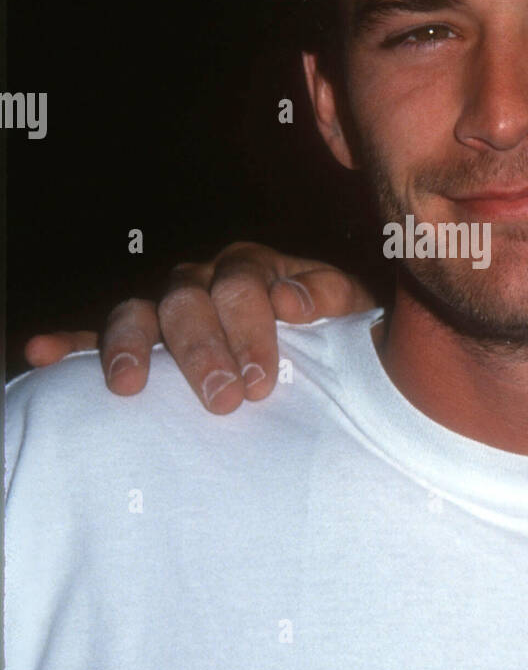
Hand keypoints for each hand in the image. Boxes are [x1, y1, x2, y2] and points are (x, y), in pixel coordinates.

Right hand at [23, 243, 376, 412]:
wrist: (327, 348)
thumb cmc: (335, 329)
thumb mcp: (347, 309)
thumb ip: (329, 298)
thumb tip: (290, 302)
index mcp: (249, 268)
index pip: (240, 286)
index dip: (250, 330)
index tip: (261, 382)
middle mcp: (200, 282)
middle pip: (186, 301)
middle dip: (200, 350)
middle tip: (222, 400)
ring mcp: (164, 310)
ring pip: (137, 313)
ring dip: (129, 347)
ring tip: (127, 385)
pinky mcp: (139, 343)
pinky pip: (94, 339)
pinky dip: (68, 346)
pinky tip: (39, 354)